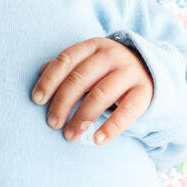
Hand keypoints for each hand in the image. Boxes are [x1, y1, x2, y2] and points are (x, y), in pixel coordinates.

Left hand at [31, 37, 153, 143]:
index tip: (37, 100)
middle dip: (62, 103)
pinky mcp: (144, 91)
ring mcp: (129, 72)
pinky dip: (111, 127)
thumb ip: (66, 68)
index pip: (66, 60)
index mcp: (93, 46)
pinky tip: (97, 140)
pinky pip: (127, 111)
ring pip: (101, 94)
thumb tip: (40, 72)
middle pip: (80, 79)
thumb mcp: (88, 63)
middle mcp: (112, 55)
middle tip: (53, 124)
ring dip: (82, 117)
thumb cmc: (107, 70)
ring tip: (70, 136)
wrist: (150, 70)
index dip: (50, 80)